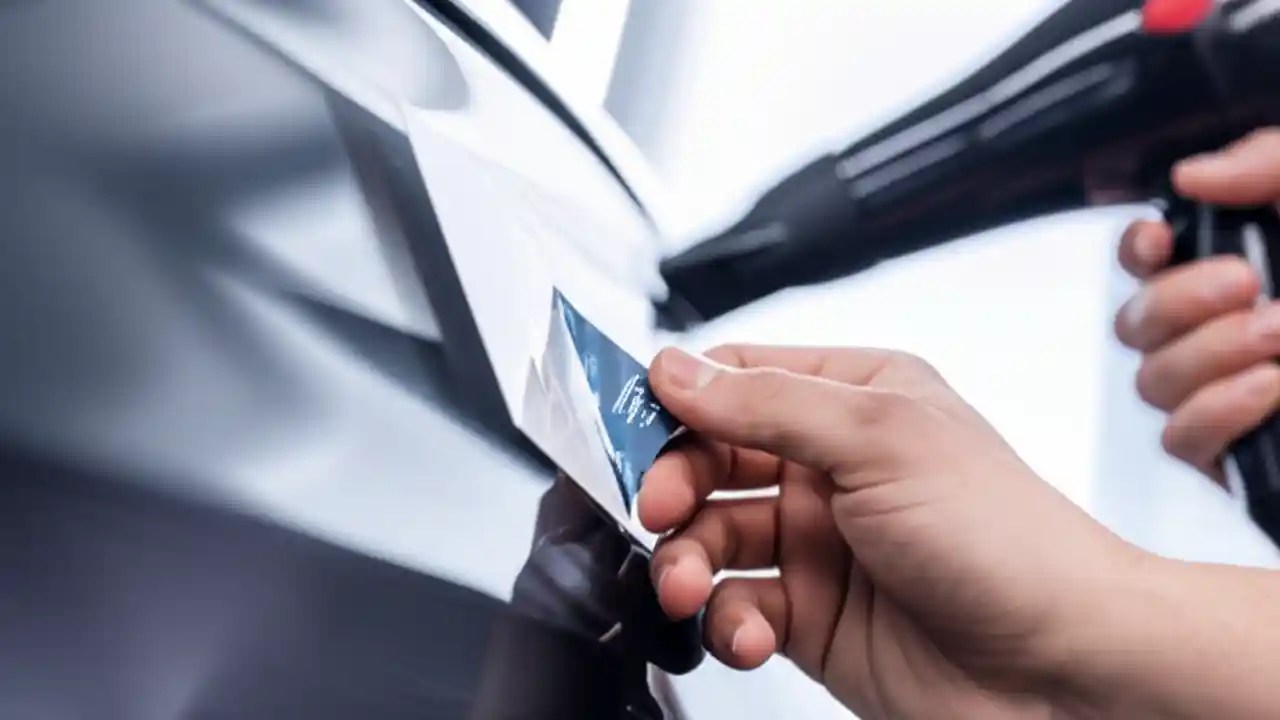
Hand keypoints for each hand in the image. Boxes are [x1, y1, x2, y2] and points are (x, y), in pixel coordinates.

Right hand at [638, 345, 1145, 717]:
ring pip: (712, 538)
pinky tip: (748, 632)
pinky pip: (736, 608)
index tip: (628, 423)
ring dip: (689, 561)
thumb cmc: (1007, 540)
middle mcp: (833, 465)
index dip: (679, 398)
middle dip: (675, 486)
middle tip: (659, 509)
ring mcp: (820, 544)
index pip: (738, 377)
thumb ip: (767, 402)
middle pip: (710, 459)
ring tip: (693, 584)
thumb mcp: (879, 440)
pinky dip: (727, 621)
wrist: (1064, 671)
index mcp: (856, 399)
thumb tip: (675, 368)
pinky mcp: (811, 617)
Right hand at [1114, 128, 1279, 481]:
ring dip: (1206, 355)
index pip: (1148, 260)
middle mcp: (1228, 331)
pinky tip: (1271, 388)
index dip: (1138, 249)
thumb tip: (1193, 174)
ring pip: (1152, 380)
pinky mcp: (1244, 452)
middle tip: (1246, 283)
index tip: (1164, 238)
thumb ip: (1272, 162)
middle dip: (1175, 301)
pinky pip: (1181, 439)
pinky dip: (1215, 410)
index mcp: (1248, 266)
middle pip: (1135, 323)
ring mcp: (1232, 394)